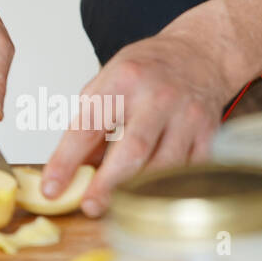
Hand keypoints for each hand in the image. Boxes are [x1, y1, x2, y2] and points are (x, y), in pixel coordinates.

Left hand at [43, 24, 236, 217]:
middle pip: (132, 149)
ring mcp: (186, 115)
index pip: (88, 126)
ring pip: (163, 166)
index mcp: (122, 79)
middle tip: (89, 206)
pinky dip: (167, 186)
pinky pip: (187, 170)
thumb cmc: (148, 67)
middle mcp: (157, 96)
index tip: (52, 186)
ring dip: (137, 190)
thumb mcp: (107, 80)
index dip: (67, 160)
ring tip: (117, 202)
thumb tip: (74, 167)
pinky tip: (152, 192)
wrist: (199, 54)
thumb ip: (90, 122)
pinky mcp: (209, 133)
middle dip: (107, 184)